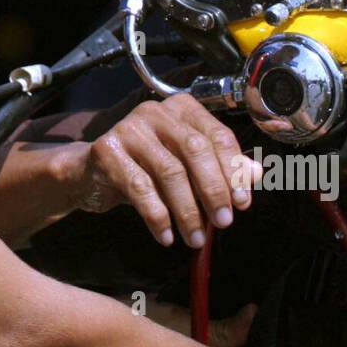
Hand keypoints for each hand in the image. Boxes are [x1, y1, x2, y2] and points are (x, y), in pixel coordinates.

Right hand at [63, 92, 262, 247]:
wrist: (90, 173)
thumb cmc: (145, 168)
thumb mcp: (185, 166)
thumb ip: (220, 167)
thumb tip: (256, 175)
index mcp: (181, 108)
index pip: (217, 135)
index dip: (233, 170)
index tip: (242, 203)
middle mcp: (155, 112)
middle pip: (195, 150)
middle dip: (213, 190)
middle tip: (223, 222)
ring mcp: (128, 128)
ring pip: (170, 171)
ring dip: (187, 211)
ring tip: (195, 238)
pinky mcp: (107, 150)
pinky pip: (140, 188)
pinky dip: (158, 217)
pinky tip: (166, 236)